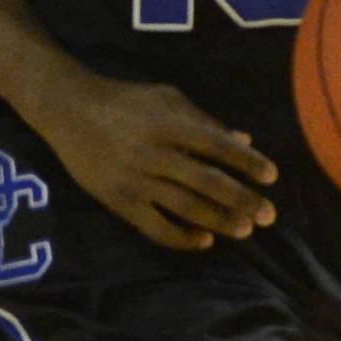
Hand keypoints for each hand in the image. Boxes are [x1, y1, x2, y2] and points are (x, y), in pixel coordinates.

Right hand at [42, 73, 272, 252]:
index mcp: (168, 123)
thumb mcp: (167, 98)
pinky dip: (181, 238)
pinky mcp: (119, 201)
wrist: (68, 110)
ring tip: (245, 231)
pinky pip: (155, 227)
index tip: (271, 177)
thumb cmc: (126, 101)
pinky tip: (203, 242)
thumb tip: (245, 142)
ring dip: (218, 221)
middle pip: (206, 182)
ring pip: (185, 207)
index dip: (246, 162)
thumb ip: (206, 121)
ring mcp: (135, 179)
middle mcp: (153, 152)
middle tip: (269, 216)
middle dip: (241, 200)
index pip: (216, 145)